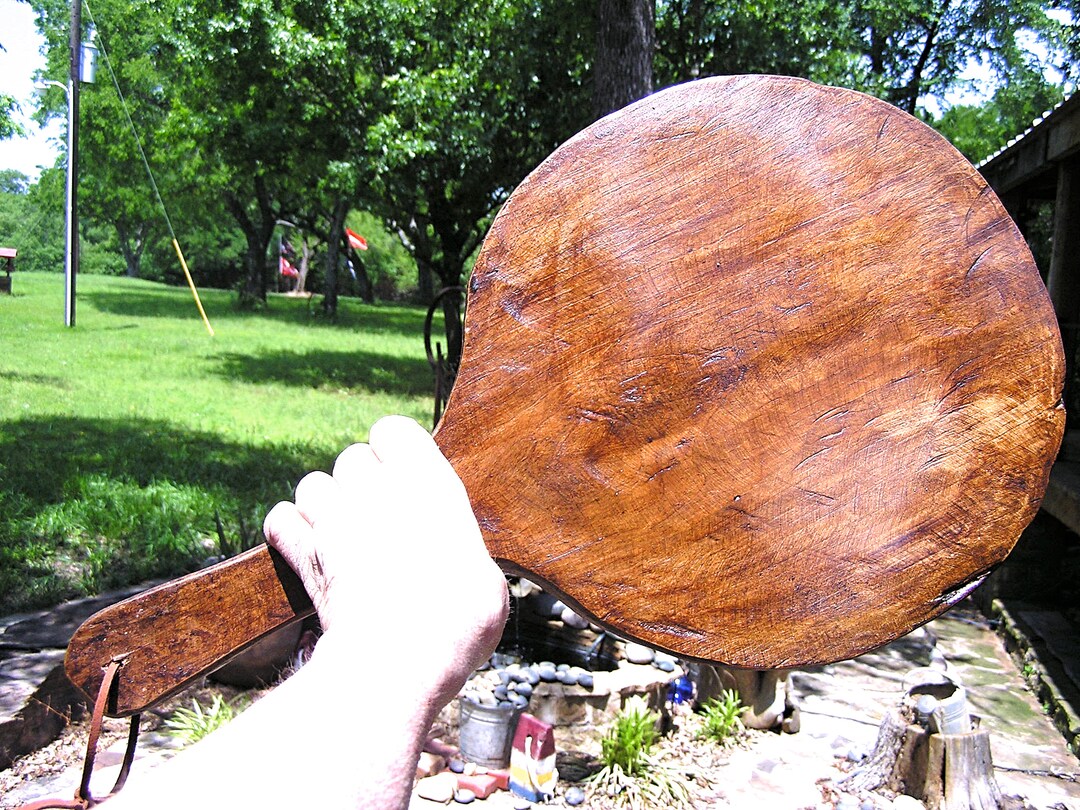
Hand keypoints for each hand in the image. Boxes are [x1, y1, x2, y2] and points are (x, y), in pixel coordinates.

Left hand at [263, 415, 508, 704]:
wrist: (399, 657)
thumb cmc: (459, 621)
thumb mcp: (485, 581)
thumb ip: (458, 552)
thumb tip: (455, 564)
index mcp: (428, 483)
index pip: (394, 430)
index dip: (396, 452)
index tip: (407, 479)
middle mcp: (377, 489)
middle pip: (352, 458)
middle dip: (360, 483)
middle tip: (379, 519)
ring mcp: (335, 518)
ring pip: (313, 485)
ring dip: (324, 505)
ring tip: (343, 536)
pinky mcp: (303, 553)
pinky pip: (280, 520)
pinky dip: (290, 533)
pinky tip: (310, 552)